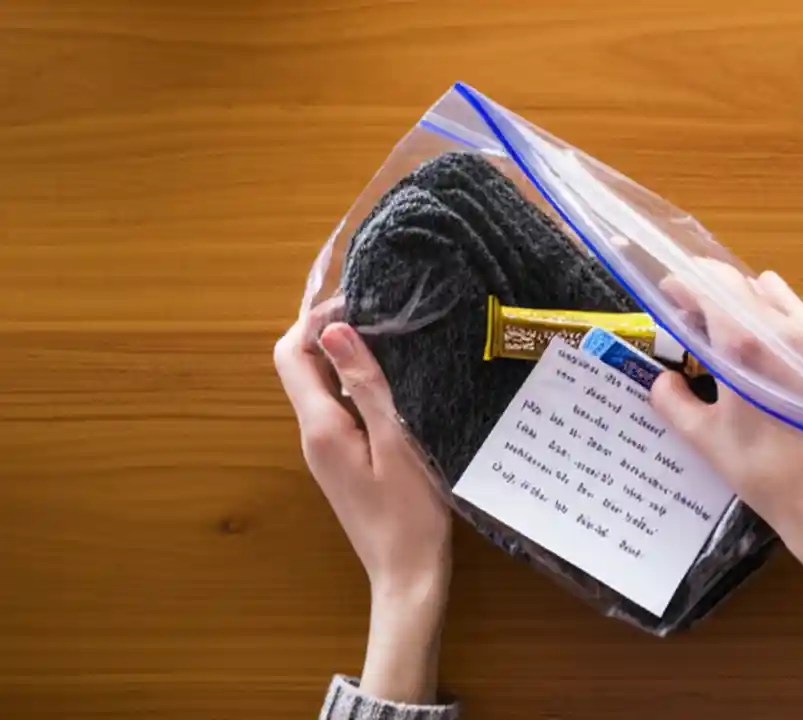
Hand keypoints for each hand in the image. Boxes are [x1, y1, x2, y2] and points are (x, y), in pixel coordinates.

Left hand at [274, 301, 450, 702]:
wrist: (408, 576)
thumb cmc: (410, 514)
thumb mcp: (397, 442)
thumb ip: (366, 386)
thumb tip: (334, 330)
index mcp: (321, 427)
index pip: (291, 354)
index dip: (315, 319)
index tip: (359, 301)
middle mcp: (313, 435)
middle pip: (302, 366)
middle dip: (330, 332)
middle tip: (380, 313)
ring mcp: (325, 450)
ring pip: (321, 387)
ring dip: (346, 358)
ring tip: (394, 340)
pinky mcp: (342, 461)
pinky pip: (338, 408)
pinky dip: (357, 385)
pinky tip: (394, 383)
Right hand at [650, 268, 802, 637]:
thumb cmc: (763, 470)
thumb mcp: (705, 438)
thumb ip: (673, 401)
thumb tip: (664, 381)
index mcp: (746, 343)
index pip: (712, 284)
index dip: (685, 283)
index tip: (668, 293)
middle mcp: (786, 329)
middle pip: (742, 283)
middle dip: (711, 292)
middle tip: (691, 317)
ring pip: (775, 295)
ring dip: (746, 301)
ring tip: (728, 333)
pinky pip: (800, 319)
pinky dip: (775, 321)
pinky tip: (765, 359)